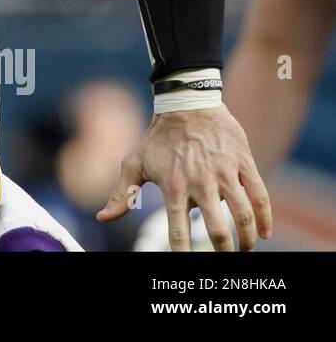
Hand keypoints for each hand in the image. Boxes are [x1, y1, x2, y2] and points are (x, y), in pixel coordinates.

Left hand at [96, 105, 271, 250]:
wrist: (186, 104)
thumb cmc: (157, 138)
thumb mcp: (135, 163)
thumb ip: (122, 194)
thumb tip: (103, 218)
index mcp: (172, 186)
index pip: (177, 229)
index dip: (183, 252)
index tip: (187, 265)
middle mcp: (200, 182)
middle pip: (216, 228)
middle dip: (223, 249)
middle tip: (225, 259)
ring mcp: (224, 172)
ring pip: (242, 214)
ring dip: (247, 238)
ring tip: (245, 249)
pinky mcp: (243, 162)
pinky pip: (260, 194)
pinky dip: (265, 217)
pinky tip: (265, 233)